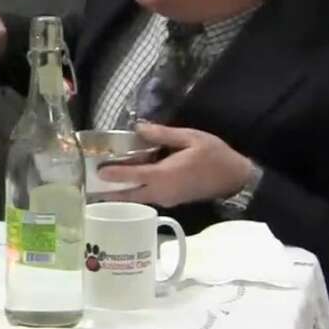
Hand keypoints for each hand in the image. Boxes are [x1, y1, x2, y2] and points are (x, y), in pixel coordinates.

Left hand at [98, 122, 254, 207]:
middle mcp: (162, 192)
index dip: (115, 174)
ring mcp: (167, 199)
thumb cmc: (215, 156)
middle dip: (111, 191)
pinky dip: (135, 190)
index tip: (98, 172)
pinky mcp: (171, 200)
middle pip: (131, 194)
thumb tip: (138, 128)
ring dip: (122, 192)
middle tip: (91, 185)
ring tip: (104, 182)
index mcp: (165, 176)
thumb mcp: (191, 138)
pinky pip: (148, 196)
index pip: (134, 176)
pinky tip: (129, 180)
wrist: (236, 179)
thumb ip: (163, 134)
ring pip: (139, 197)